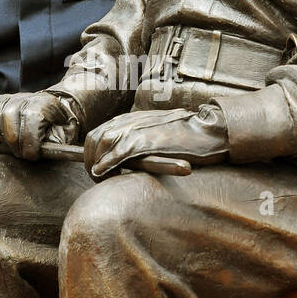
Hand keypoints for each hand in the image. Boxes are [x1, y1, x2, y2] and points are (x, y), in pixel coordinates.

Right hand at [0, 91, 79, 159]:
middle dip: (14, 142)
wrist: (56, 110)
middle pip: (8, 116)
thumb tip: (41, 151)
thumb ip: (54, 143)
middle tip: (21, 153)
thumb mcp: (65, 136)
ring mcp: (7, 99)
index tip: (32, 156)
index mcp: (44, 103)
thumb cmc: (59, 126)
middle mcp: (24, 97)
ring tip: (11, 145)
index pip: (30, 118)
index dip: (29, 141)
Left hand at [83, 105, 228, 178]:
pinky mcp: (146, 141)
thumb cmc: (186, 136)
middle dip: (88, 159)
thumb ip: (140, 139)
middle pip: (94, 138)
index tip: (95, 168)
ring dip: (96, 163)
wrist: (208, 130)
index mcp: (132, 118)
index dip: (90, 152)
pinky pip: (117, 152)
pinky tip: (101, 173)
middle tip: (95, 176)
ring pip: (101, 143)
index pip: (98, 133)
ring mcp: (138, 129)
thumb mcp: (157, 134)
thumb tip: (124, 154)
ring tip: (100, 179)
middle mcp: (131, 120)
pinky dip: (106, 163)